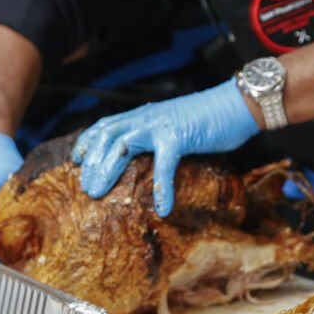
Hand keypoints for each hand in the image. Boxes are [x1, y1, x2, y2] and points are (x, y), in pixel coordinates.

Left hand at [72, 80, 258, 216]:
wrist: (237, 104)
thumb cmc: (209, 118)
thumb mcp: (173, 123)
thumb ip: (156, 135)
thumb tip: (147, 158)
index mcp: (144, 115)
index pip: (106, 124)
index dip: (87, 141)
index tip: (76, 160)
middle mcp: (146, 118)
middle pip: (106, 136)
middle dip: (91, 162)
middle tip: (87, 188)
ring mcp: (161, 126)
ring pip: (122, 146)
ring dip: (107, 171)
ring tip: (99, 194)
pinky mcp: (179, 137)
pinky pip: (163, 166)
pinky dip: (161, 188)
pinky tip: (163, 208)